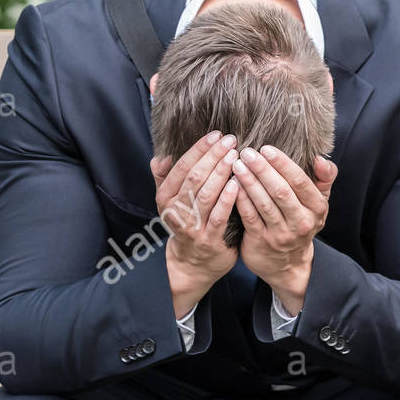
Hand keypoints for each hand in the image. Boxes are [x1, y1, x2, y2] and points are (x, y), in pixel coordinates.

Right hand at [151, 132, 240, 317]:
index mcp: (165, 197)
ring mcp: (191, 227)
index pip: (182, 166)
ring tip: (236, 156)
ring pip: (205, 194)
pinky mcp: (208, 240)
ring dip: (221, 173)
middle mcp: (175, 211)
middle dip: (213, 156)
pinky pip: (218, 216)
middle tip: (231, 140)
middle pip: (194, 177)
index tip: (216, 134)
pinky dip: (227, 199)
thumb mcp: (171, 202)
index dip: (199, 148)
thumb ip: (165, 178)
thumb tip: (161, 156)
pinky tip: (238, 184)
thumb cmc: (186, 225)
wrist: (191, 264)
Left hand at [233, 146, 336, 315]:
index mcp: (316, 208)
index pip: (300, 182)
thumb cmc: (301, 222)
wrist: (288, 265)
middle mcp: (301, 222)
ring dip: (249, 182)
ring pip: (264, 203)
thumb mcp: (318, 203)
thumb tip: (319, 158)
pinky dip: (240, 200)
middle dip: (263, 170)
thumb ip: (324, 178)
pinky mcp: (261, 242)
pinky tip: (232, 185)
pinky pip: (249, 217)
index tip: (266, 148)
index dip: (283, 164)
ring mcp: (280, 234)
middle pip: (281, 192)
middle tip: (247, 153)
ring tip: (237, 165)